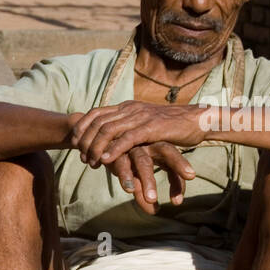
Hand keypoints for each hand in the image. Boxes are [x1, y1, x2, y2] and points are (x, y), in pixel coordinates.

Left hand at [70, 101, 209, 168]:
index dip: (82, 128)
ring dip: (96, 148)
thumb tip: (110, 138)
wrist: (196, 120)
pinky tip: (105, 160)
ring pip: (108, 131)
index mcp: (126, 106)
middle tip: (81, 157)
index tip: (74, 143)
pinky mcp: (151, 128)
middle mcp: (130, 109)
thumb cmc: (170, 125)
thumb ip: (127, 127)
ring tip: (91, 162)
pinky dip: (113, 150)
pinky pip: (127, 139)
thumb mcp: (143, 123)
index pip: (95, 113)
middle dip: (85, 141)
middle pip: (98, 123)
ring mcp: (140, 117)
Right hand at [106, 143, 195, 214]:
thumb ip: (158, 185)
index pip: (176, 156)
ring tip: (152, 200)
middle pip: (166, 151)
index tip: (189, 181)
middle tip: (182, 183)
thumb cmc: (131, 158)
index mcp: (160, 146)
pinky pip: (122, 164)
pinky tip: (129, 190)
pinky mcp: (115, 153)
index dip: (181, 167)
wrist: (101, 142)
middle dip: (176, 166)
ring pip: (143, 162)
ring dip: (148, 180)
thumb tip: (171, 205)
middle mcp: (149, 144)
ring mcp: (132, 147)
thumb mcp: (148, 170)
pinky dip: (126, 176)